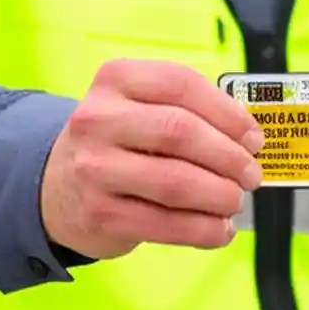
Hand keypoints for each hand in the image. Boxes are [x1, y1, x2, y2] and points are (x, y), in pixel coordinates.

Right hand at [41, 59, 265, 259]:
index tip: (254, 137)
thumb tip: (249, 139)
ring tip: (235, 200)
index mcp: (117, 80)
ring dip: (220, 195)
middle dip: (230, 157)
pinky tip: (219, 230)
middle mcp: (99, 119)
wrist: (54, 186)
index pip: (182, 85)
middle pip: (181, 132)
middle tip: (251, 174)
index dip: (229, 113)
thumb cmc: (118, 141)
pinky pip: (165, 224)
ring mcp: (95, 168)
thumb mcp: (141, 106)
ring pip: (176, 182)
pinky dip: (204, 229)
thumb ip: (191, 111)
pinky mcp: (100, 214)